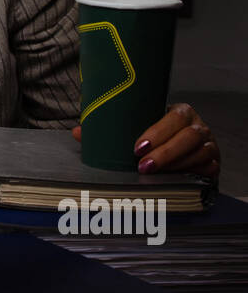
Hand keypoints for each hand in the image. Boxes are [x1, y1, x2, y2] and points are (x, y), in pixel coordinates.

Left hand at [71, 102, 220, 178]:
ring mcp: (209, 146)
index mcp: (181, 112)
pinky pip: (207, 170)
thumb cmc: (155, 137)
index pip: (175, 117)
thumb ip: (111, 129)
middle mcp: (199, 126)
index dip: (158, 132)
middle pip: (189, 136)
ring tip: (153, 175)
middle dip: (165, 152)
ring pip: (199, 153)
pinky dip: (191, 175)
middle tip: (142, 166)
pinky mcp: (213, 165)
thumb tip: (78, 131)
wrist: (183, 151)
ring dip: (175, 165)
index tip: (137, 147)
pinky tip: (174, 181)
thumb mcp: (137, 129)